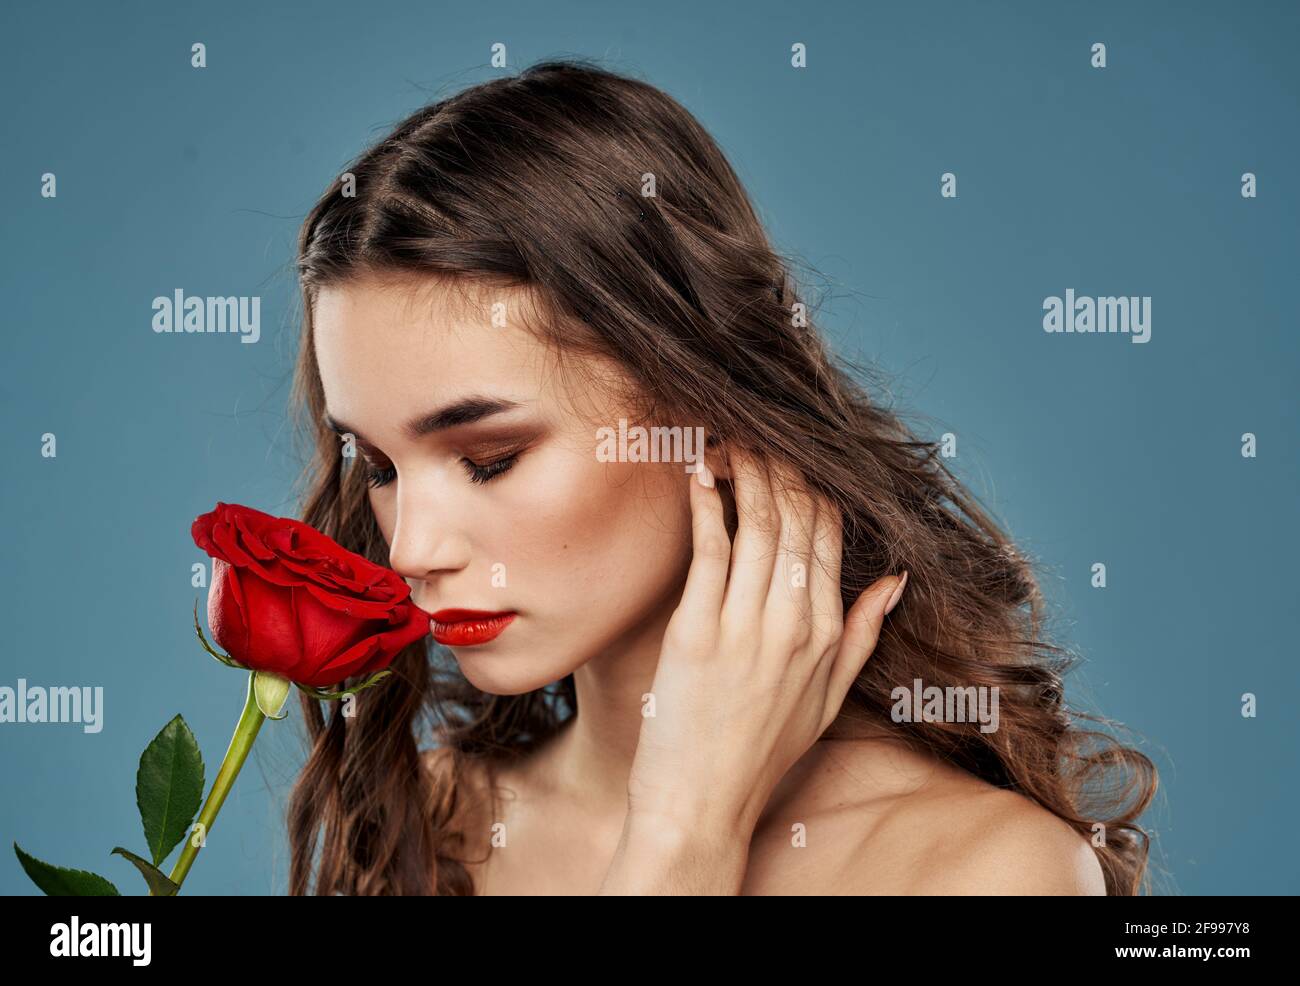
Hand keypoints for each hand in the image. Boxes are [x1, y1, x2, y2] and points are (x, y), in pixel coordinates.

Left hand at [623, 448, 907, 841]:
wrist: (701, 804)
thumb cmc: (760, 750)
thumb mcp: (828, 697)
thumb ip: (864, 634)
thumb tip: (894, 579)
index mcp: (827, 633)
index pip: (829, 532)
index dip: (809, 484)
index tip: (788, 455)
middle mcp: (794, 623)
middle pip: (795, 517)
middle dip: (777, 464)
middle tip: (754, 431)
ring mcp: (746, 626)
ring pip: (757, 523)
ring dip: (743, 471)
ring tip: (726, 438)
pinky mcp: (696, 632)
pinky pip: (709, 550)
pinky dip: (706, 504)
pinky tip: (699, 473)